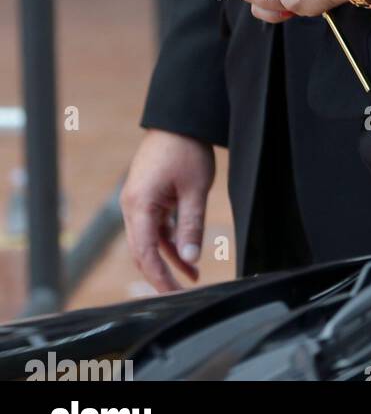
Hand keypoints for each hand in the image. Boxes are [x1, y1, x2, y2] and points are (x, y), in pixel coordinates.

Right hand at [121, 130, 214, 293]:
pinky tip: (188, 257)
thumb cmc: (186, 149)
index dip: (159, 277)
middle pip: (142, 251)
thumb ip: (191, 225)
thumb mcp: (195, 190)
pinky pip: (156, 227)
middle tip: (182, 294)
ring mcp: (138, 201)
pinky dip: (171, 241)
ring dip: (169, 258)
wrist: (180, 118)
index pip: (144, 253)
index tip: (175, 295)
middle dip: (161, 274)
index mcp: (138, 205)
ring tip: (192, 278)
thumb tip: (190, 258)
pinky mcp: (148, 197)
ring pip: (150, 240)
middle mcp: (132, 206)